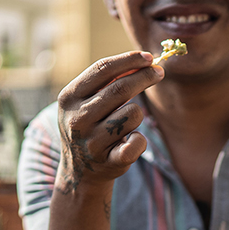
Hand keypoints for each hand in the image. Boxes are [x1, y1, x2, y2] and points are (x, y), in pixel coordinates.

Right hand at [55, 51, 164, 194]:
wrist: (79, 172)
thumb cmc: (89, 127)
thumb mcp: (85, 102)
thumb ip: (107, 82)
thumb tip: (142, 61)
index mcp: (69, 97)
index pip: (102, 69)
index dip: (128, 60)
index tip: (149, 57)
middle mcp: (77, 119)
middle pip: (121, 88)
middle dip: (145, 77)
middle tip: (159, 72)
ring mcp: (92, 142)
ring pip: (133, 113)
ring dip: (139, 113)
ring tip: (128, 122)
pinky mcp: (109, 162)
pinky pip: (138, 141)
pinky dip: (141, 139)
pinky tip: (132, 140)